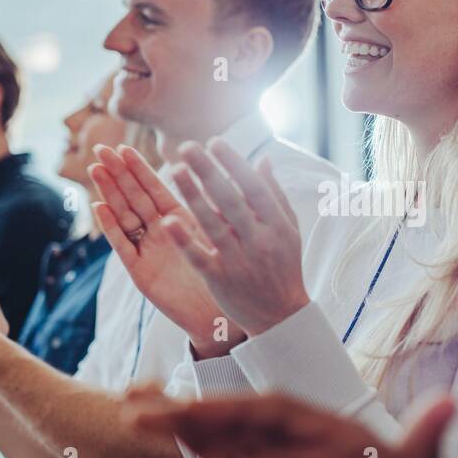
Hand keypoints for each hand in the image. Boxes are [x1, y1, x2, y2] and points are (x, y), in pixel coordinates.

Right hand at [89, 144, 242, 355]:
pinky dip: (111, 227)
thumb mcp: (219, 235)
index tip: (123, 146)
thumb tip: (222, 173)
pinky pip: (124, 247)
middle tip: (100, 149)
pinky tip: (99, 207)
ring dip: (109, 193)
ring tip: (95, 169)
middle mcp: (159, 233)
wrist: (219, 315)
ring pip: (125, 217)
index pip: (155, 188)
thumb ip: (214, 206)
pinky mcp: (140, 273)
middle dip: (117, 173)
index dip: (139, 168)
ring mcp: (147, 251)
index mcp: (179, 220)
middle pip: (134, 198)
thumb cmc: (223, 275)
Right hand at [130, 391, 457, 457]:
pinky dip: (189, 448)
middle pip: (238, 416)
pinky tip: (157, 438)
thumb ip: (425, 444)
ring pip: (222, 433)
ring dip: (179, 422)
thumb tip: (449, 404)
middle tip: (138, 405)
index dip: (233, 409)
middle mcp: (298, 439)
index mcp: (330, 430)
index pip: (275, 412)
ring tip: (130, 413)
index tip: (193, 412)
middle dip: (190, 410)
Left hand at [164, 140, 309, 336]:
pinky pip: (200, 257)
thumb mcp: (289, 231)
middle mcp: (260, 241)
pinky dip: (185, 240)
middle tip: (186, 147)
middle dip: (209, 171)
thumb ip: (275, 195)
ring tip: (175, 170)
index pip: (254, 188)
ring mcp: (240, 261)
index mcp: (278, 226)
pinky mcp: (221, 279)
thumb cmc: (283, 267)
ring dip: (193, 195)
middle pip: (231, 200)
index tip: (214, 142)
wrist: (280, 315)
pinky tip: (168, 220)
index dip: (233, 164)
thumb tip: (262, 159)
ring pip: (213, 224)